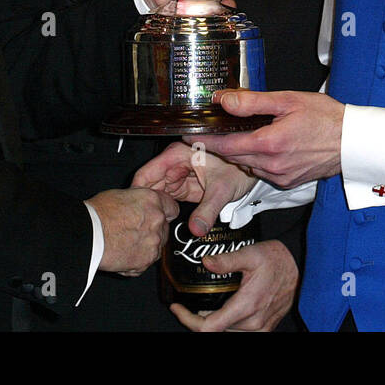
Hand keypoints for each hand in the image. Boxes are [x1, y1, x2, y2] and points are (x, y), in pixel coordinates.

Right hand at [88, 186, 178, 275]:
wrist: (88, 235)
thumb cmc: (98, 214)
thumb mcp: (121, 195)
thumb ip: (139, 202)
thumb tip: (140, 206)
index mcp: (153, 201)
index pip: (172, 208)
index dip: (164, 212)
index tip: (159, 216)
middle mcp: (157, 221)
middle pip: (164, 228)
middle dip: (153, 230)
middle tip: (135, 231)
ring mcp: (153, 243)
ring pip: (156, 246)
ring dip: (145, 246)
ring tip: (125, 244)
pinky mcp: (145, 261)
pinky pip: (146, 262)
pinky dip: (136, 260)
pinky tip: (121, 254)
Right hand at [132, 140, 257, 235]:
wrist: (250, 173)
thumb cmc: (238, 171)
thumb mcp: (222, 191)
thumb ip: (207, 211)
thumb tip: (196, 230)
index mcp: (177, 154)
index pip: (146, 173)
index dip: (138, 193)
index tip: (134, 213)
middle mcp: (173, 162)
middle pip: (149, 185)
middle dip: (148, 203)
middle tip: (147, 223)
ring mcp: (176, 174)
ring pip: (156, 193)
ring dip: (156, 208)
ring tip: (158, 223)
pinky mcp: (182, 185)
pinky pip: (167, 198)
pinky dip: (166, 210)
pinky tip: (167, 219)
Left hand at [170, 240, 297, 331]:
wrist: (300, 268)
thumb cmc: (277, 260)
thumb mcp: (251, 254)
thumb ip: (227, 260)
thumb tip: (206, 262)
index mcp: (247, 305)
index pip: (209, 328)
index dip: (188, 320)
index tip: (177, 308)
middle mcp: (253, 322)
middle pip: (215, 332)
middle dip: (197, 320)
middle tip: (187, 305)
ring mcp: (260, 328)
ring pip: (226, 334)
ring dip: (212, 324)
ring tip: (201, 308)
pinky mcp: (264, 328)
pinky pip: (239, 333)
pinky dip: (226, 326)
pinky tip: (220, 312)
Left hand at [192, 90, 344, 188]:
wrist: (353, 141)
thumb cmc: (325, 117)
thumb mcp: (288, 100)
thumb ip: (253, 102)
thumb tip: (223, 100)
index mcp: (270, 144)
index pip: (226, 146)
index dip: (206, 140)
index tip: (191, 133)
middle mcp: (273, 165)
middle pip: (234, 157)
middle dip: (222, 144)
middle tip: (212, 129)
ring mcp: (281, 176)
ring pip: (248, 165)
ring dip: (240, 153)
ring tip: (238, 135)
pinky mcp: (288, 182)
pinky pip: (263, 172)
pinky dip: (257, 160)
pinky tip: (263, 146)